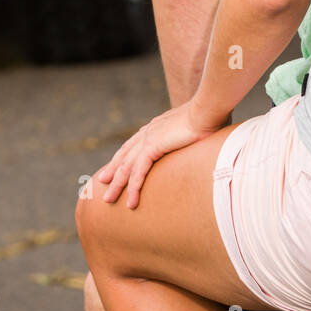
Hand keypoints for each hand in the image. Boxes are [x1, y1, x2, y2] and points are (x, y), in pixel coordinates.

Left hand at [96, 102, 220, 209]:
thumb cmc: (208, 117)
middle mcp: (149, 131)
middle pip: (125, 155)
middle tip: (102, 183)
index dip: (123, 155)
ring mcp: (149, 138)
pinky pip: (138, 171)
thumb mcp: (193, 127)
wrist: (208, 109)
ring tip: (109, 200)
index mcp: (157, 126)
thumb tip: (199, 142)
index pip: (134, 143)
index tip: (114, 166)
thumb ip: (189, 136)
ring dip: (117, 184)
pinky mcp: (153, 146)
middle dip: (113, 170)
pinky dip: (133, 188)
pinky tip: (131, 202)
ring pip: (127, 166)